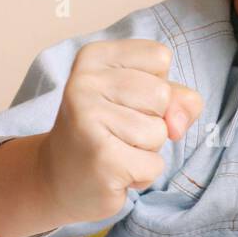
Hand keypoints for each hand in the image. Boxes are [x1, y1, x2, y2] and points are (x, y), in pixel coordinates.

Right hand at [36, 39, 202, 223]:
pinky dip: (143, 175)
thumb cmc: (109, 132)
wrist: (59, 180)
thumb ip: (176, 97)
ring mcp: (89, 119)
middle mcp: (85, 82)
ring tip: (116, 149)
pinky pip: (154, 165)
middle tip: (118, 131)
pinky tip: (114, 171)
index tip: (123, 101)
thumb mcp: (144, 100)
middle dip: (154, 120)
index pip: (159, 56)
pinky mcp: (102, 158)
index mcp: (94, 57)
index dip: (156, 84)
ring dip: (147, 149)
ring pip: (160, 131)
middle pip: (162, 94)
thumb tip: (177, 124)